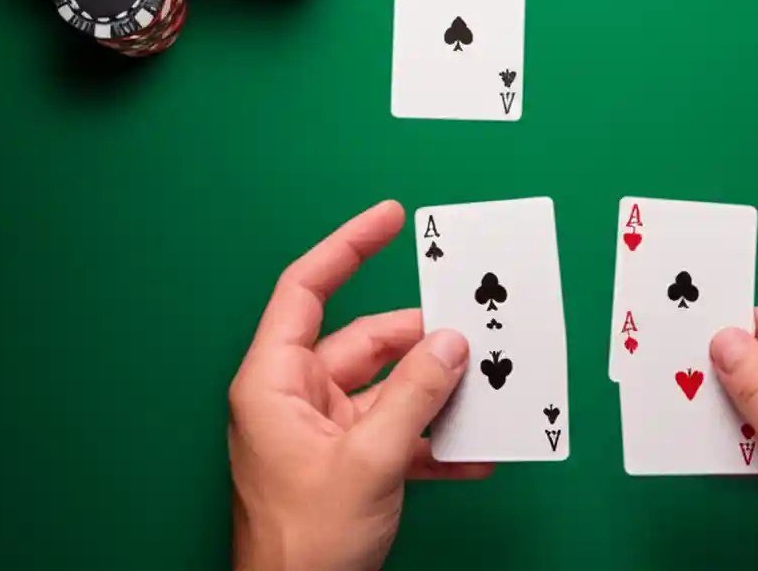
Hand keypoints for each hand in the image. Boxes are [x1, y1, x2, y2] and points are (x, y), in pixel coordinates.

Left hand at [228, 200, 492, 570]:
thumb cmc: (300, 545)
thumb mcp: (368, 461)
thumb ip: (415, 396)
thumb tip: (450, 344)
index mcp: (275, 383)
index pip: (306, 291)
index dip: (347, 247)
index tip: (389, 218)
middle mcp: (298, 398)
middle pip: (366, 342)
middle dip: (422, 342)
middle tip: (471, 333)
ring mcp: (326, 431)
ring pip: (391, 389)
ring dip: (436, 395)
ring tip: (482, 393)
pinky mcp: (350, 462)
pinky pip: (399, 433)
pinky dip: (434, 440)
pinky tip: (472, 452)